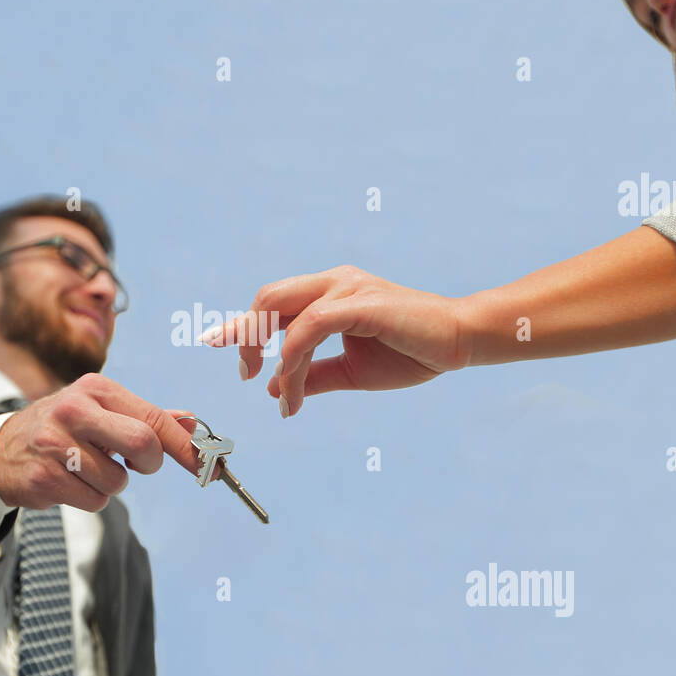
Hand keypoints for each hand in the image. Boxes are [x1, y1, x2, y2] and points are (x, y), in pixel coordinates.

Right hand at [0, 373, 205, 511]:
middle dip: (148, 464)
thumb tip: (193, 424)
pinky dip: (91, 498)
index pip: (153, 417)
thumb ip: (147, 417)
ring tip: (87, 469)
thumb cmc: (64, 428)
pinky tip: (70, 481)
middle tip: (135, 466)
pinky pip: (95, 500)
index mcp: (96, 389)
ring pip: (118, 481)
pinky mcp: (45, 476)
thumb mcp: (101, 410)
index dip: (185, 446)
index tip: (209, 466)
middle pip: (143, 443)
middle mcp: (75, 409)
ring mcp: (57, 443)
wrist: (2, 449)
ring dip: (112, 484)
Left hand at [201, 265, 470, 416]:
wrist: (459, 342)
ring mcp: (345, 288)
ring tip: (272, 388)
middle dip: (244, 334)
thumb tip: (275, 389)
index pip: (274, 303)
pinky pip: (307, 330)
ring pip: (279, 310)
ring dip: (266, 352)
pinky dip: (293, 362)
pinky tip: (295, 392)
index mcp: (331, 293)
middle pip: (267, 298)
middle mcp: (333, 282)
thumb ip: (313, 376)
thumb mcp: (351, 371)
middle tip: (247, 374)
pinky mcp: (358, 303)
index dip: (242, 324)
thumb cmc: (412, 353)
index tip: (215, 342)